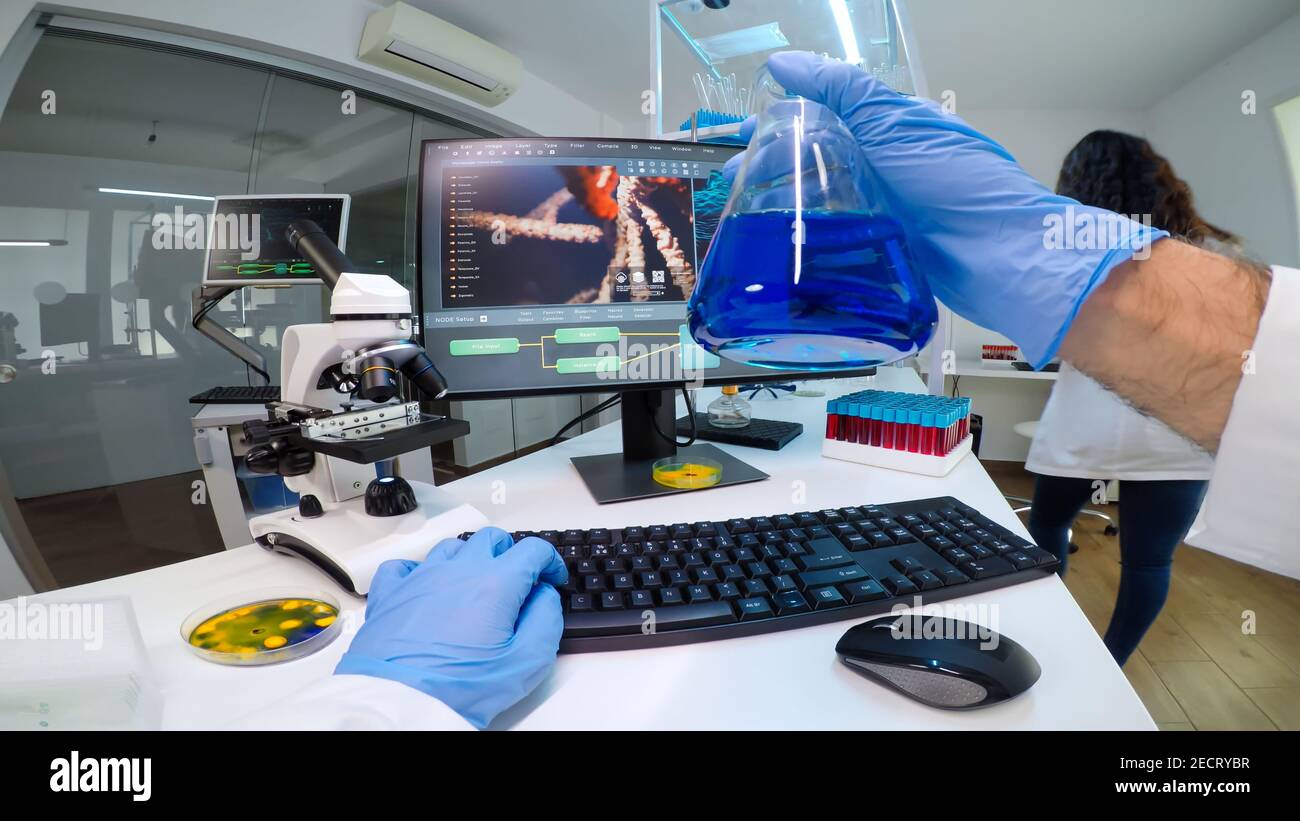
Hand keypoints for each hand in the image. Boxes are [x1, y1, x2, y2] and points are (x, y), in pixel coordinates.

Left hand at [335, 527, 566, 728]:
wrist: (400, 704)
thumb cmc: (458, 688)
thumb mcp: (526, 662)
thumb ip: (545, 620)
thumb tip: (544, 596)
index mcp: (495, 584)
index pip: (532, 550)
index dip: (550, 560)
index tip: (551, 577)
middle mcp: (457, 571)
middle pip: (491, 539)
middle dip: (511, 553)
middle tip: (516, 580)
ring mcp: (420, 578)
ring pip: (452, 547)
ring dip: (470, 559)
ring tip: (474, 587)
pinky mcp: (391, 594)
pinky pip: (405, 566)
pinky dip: (421, 571)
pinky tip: (426, 590)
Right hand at [724, 51, 1166, 366]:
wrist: (1002, 256)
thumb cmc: (960, 185)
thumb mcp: (894, 123)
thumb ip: (841, 91)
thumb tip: (785, 65)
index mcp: (883, 130)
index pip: (818, 117)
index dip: (775, 123)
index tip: (737, 134)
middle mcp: (880, 170)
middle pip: (810, 165)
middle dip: (766, 172)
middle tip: (728, 186)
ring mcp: (881, 213)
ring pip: (816, 209)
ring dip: (777, 213)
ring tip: (740, 223)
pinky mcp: (882, 255)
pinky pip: (833, 248)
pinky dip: (803, 250)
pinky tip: (776, 258)